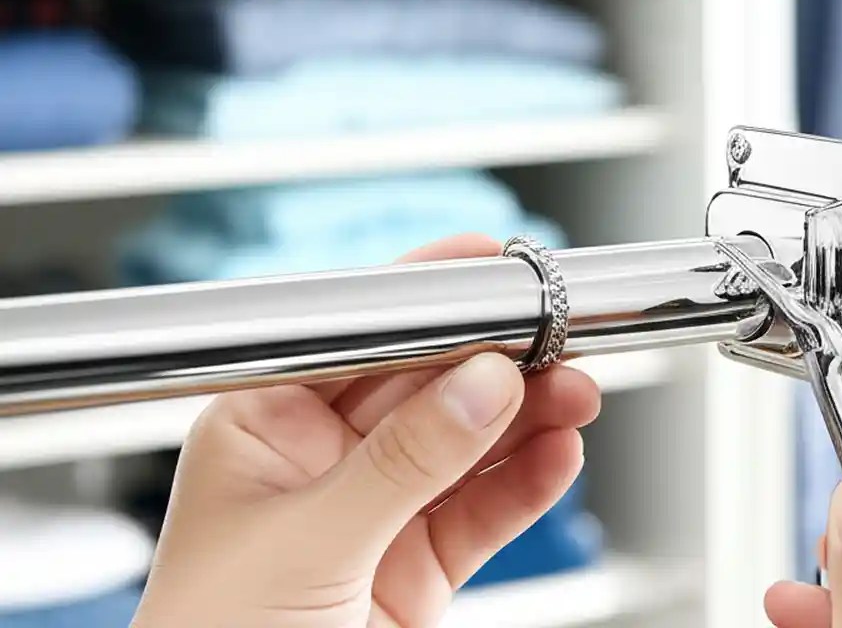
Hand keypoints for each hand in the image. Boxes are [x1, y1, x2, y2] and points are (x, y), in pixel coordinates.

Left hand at [132, 234, 601, 627]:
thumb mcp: (307, 544)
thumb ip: (402, 464)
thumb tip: (479, 388)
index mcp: (264, 429)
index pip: (358, 342)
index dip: (430, 304)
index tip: (492, 274)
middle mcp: (321, 462)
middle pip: (426, 387)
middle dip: (496, 362)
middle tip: (557, 338)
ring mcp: (375, 515)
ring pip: (466, 446)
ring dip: (527, 418)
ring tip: (576, 394)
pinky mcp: (416, 568)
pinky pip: (483, 512)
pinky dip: (527, 483)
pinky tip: (559, 455)